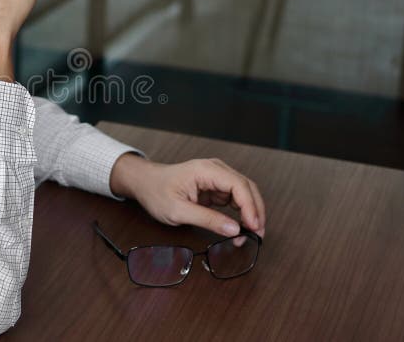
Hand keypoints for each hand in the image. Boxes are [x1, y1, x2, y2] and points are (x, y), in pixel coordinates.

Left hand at [109, 153, 265, 237]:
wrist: (145, 183)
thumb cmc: (156, 192)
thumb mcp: (178, 211)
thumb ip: (207, 220)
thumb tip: (234, 230)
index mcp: (206, 170)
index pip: (239, 185)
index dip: (250, 207)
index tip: (253, 227)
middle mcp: (215, 170)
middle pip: (247, 188)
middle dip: (256, 211)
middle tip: (258, 234)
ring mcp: (216, 178)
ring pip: (244, 194)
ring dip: (251, 213)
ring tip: (251, 234)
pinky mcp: (215, 187)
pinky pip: (235, 199)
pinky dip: (241, 213)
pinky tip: (241, 227)